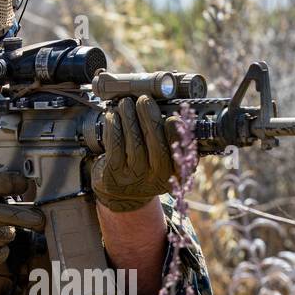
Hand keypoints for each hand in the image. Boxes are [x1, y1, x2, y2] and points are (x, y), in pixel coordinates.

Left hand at [92, 95, 177, 212]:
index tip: (172, 117)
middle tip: (144, 100)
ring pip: (134, 143)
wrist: (121, 194)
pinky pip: (115, 147)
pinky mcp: (114, 174)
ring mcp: (135, 178)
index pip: (181, 153)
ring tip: (126, 103)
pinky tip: (113, 116)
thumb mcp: (163, 161)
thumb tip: (170, 110)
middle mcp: (157, 178)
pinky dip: (114, 127)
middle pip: (156, 145)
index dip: (176, 134)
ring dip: (130, 118)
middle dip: (150, 118)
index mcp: (175, 173)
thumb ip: (170, 140)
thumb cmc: (145, 167)